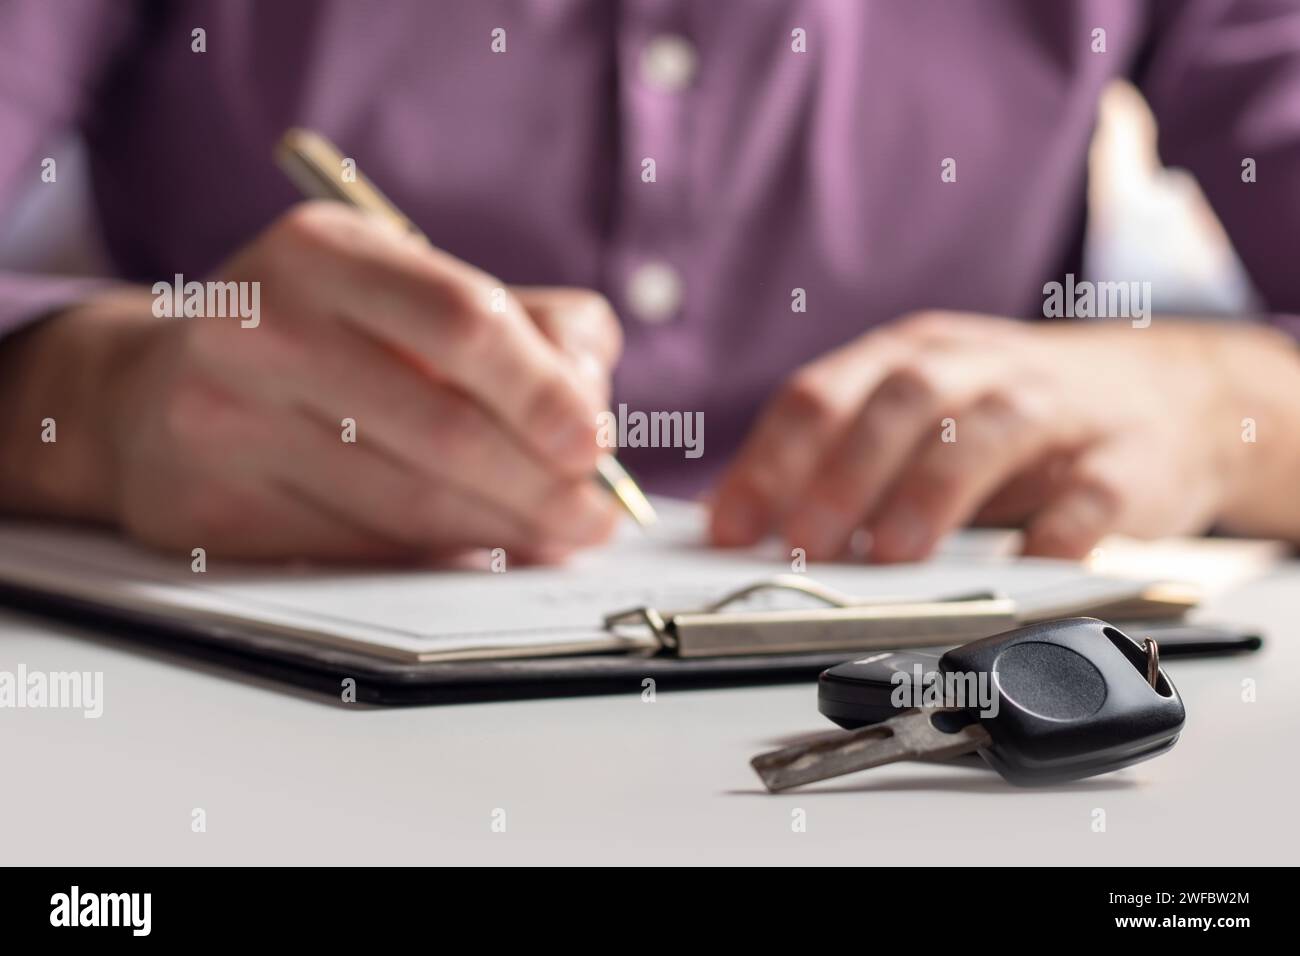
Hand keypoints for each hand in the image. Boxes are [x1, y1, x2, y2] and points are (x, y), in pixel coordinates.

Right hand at [3, 202, 621, 560]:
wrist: (149, 395)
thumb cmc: (318, 335)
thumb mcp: (405, 290)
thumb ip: (524, 327)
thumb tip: (595, 411)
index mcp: (322, 253)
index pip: (461, 320)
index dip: (543, 390)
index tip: (597, 444)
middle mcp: (263, 328)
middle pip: (444, 427)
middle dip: (541, 485)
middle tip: (597, 514)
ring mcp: (225, 424)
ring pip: (410, 503)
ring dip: (506, 530)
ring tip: (559, 532)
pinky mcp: (215, 510)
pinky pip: (364, 548)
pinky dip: (441, 555)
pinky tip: (483, 546)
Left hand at [710, 312, 1261, 561]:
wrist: (1168, 395)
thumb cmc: (1015, 417)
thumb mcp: (923, 416)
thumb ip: (847, 461)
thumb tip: (753, 530)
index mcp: (911, 355)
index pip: (821, 395)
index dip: (768, 463)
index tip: (731, 531)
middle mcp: (976, 368)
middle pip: (898, 402)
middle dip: (841, 476)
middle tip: (803, 546)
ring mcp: (1053, 408)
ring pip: (985, 433)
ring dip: (931, 494)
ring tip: (895, 557)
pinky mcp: (1124, 461)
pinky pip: (1089, 495)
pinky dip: (1052, 534)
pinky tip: (1020, 569)